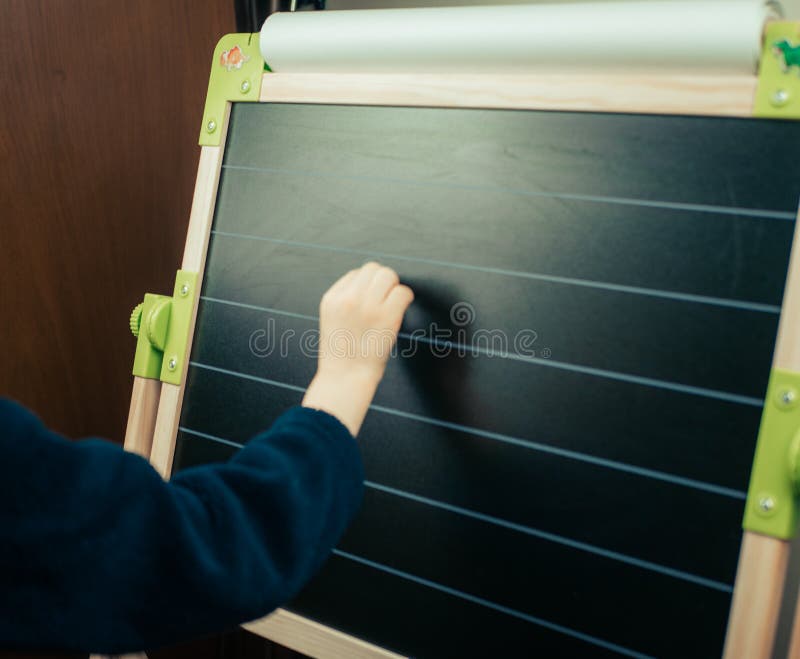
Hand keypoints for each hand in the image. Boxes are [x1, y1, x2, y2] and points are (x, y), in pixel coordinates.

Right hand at [302, 262, 413, 435]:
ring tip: (392, 305)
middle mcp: (348, 298)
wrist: (345, 378)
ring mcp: (367, 306)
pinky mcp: (386, 316)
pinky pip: (403, 292)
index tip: (371, 302)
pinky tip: (401, 311)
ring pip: (388, 276)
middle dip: (382, 281)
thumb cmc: (342, 355)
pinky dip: (406, 299)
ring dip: (394, 288)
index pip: (355, 274)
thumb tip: (372, 286)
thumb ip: (346, 302)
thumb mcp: (332, 321)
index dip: (367, 286)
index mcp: (332, 299)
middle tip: (385, 300)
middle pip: (373, 269)